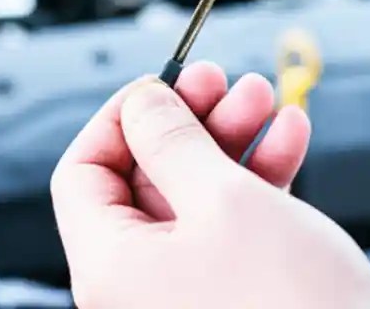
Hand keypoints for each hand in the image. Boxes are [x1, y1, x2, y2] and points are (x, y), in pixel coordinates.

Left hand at [51, 63, 369, 308]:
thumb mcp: (225, 199)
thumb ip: (173, 141)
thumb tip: (141, 104)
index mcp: (109, 267)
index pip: (82, 172)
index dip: (120, 117)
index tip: (162, 84)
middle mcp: (136, 287)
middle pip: (143, 179)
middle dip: (192, 122)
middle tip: (226, 82)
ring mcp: (182, 295)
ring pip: (193, 198)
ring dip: (231, 142)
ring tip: (267, 102)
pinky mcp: (227, 297)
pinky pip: (227, 228)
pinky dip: (255, 181)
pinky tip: (288, 142)